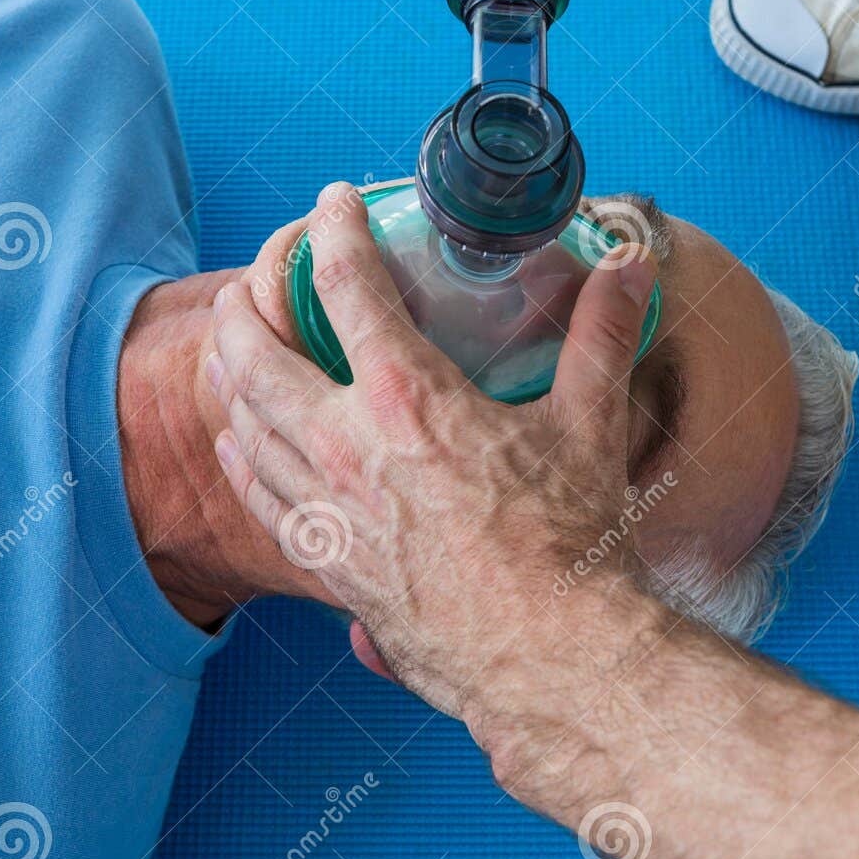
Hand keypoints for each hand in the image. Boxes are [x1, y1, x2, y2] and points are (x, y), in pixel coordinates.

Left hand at [204, 182, 661, 720]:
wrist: (549, 655)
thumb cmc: (570, 543)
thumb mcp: (590, 424)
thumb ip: (601, 335)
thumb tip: (628, 267)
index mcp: (407, 398)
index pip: (347, 287)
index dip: (334, 231)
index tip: (331, 204)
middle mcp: (346, 446)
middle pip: (258, 353)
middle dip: (246, 304)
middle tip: (252, 281)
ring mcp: (327, 509)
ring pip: (245, 424)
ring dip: (231, 372)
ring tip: (230, 345)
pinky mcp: (326, 563)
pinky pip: (259, 497)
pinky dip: (241, 456)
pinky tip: (238, 442)